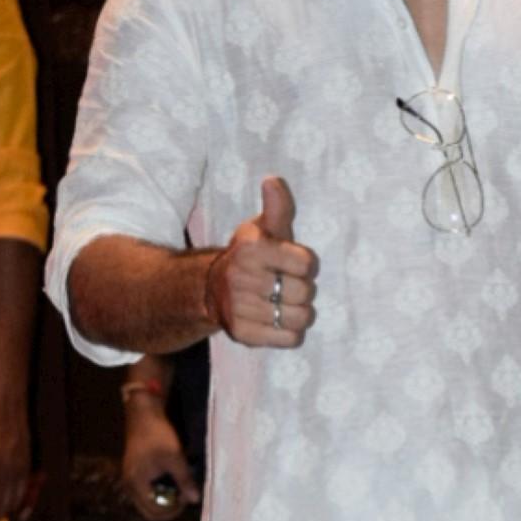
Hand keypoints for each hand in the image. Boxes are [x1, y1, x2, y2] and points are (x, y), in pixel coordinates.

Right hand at [121, 390, 195, 520]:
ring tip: (179, 486)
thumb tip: (195, 500)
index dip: (172, 511)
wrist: (143, 413)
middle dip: (168, 508)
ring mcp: (131, 478)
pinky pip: (147, 490)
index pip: (154, 513)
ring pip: (149, 501)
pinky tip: (171, 477)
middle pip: (150, 511)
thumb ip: (184, 480)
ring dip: (164, 498)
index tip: (186, 499)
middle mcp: (130, 485)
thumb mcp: (175, 457)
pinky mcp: (135, 471)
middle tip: (184, 496)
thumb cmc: (158, 434)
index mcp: (136, 484)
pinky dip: (159, 489)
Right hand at [207, 175, 316, 349]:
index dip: (306, 265)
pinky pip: (290, 339)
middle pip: (305, 293)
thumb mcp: (262, 229)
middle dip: (303, 289)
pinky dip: (290, 332)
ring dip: (299, 312)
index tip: (294, 263)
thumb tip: (273, 180)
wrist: (212, 290)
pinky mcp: (243, 334)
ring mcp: (241, 309)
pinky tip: (278, 319)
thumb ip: (277, 208)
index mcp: (252, 250)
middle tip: (287, 285)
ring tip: (284, 303)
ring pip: (301, 318)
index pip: (307, 265)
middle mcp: (242, 279)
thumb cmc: (250, 256)